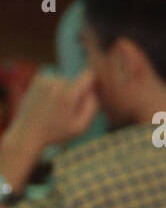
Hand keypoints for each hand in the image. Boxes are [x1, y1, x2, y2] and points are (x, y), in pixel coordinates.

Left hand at [0, 70, 98, 192]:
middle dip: (76, 94)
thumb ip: (92, 107)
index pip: (88, 75)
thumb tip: (94, 90)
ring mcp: (45, 80)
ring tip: (56, 109)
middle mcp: (56, 84)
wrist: (27, 132)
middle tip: (66, 112)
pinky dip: (55, 90)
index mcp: (68, 95)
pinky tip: (49, 103)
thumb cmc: (56, 132)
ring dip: (65, 92)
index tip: (95, 88)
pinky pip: (56, 81)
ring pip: (66, 82)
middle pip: (76, 83)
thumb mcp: (80, 126)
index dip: (94, 81)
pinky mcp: (38, 80)